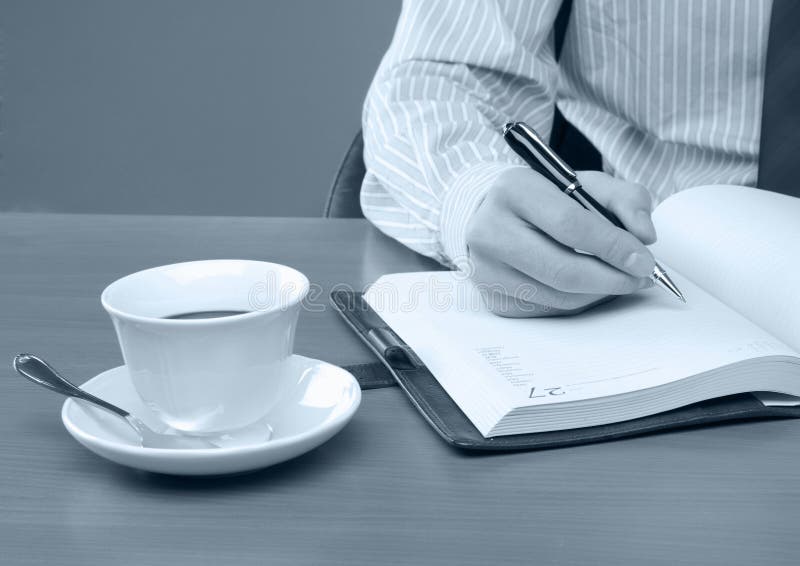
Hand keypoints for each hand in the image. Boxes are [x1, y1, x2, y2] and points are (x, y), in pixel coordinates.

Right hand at [464, 168, 656, 316]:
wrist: (494, 217)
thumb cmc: (544, 199)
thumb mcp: (585, 183)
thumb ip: (625, 199)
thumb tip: (645, 236)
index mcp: (514, 190)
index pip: (570, 225)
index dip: (613, 247)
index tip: (644, 260)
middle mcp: (490, 230)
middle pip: (563, 269)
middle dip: (612, 279)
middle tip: (640, 278)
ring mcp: (487, 269)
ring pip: (558, 297)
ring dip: (599, 294)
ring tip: (618, 280)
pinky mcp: (492, 298)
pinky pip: (548, 311)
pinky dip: (578, 303)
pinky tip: (588, 288)